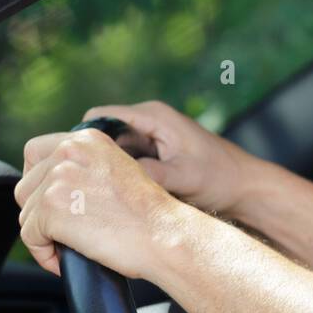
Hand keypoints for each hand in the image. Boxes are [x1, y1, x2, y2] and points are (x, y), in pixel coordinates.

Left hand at [15, 127, 183, 278]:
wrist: (164, 234)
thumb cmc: (150, 214)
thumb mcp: (118, 170)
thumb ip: (85, 167)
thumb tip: (54, 186)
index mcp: (87, 139)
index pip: (34, 152)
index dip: (38, 181)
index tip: (54, 201)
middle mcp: (69, 151)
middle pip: (26, 186)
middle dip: (41, 212)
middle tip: (67, 229)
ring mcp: (58, 179)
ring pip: (26, 214)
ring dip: (44, 235)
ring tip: (73, 245)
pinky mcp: (51, 209)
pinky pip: (30, 238)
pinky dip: (44, 254)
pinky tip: (67, 259)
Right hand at [23, 100, 256, 217]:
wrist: (247, 188)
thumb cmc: (221, 178)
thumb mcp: (181, 179)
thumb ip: (146, 175)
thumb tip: (107, 179)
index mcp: (153, 116)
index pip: (98, 117)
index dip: (77, 139)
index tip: (65, 164)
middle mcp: (148, 122)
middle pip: (99, 134)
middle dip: (84, 157)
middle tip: (70, 183)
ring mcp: (151, 139)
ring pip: (109, 150)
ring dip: (100, 169)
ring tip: (87, 192)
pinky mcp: (154, 156)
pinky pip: (123, 162)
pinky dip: (115, 176)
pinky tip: (108, 196)